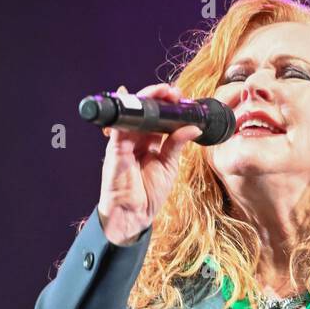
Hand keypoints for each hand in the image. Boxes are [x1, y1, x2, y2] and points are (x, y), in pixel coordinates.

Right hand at [97, 82, 201, 245]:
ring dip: (147, 99)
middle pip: (144, 110)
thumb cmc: (148, 194)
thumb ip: (177, 144)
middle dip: (159, 96)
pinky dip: (128, 113)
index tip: (181, 98)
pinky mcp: (115, 149)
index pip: (157, 116)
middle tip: (174, 93)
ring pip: (133, 113)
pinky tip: (140, 102)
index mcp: (149, 142)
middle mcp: (135, 138)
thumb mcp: (168, 166)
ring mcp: (124, 142)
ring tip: (164, 93)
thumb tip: (193, 127)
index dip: (167, 105)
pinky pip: (120, 126)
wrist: (134, 216)